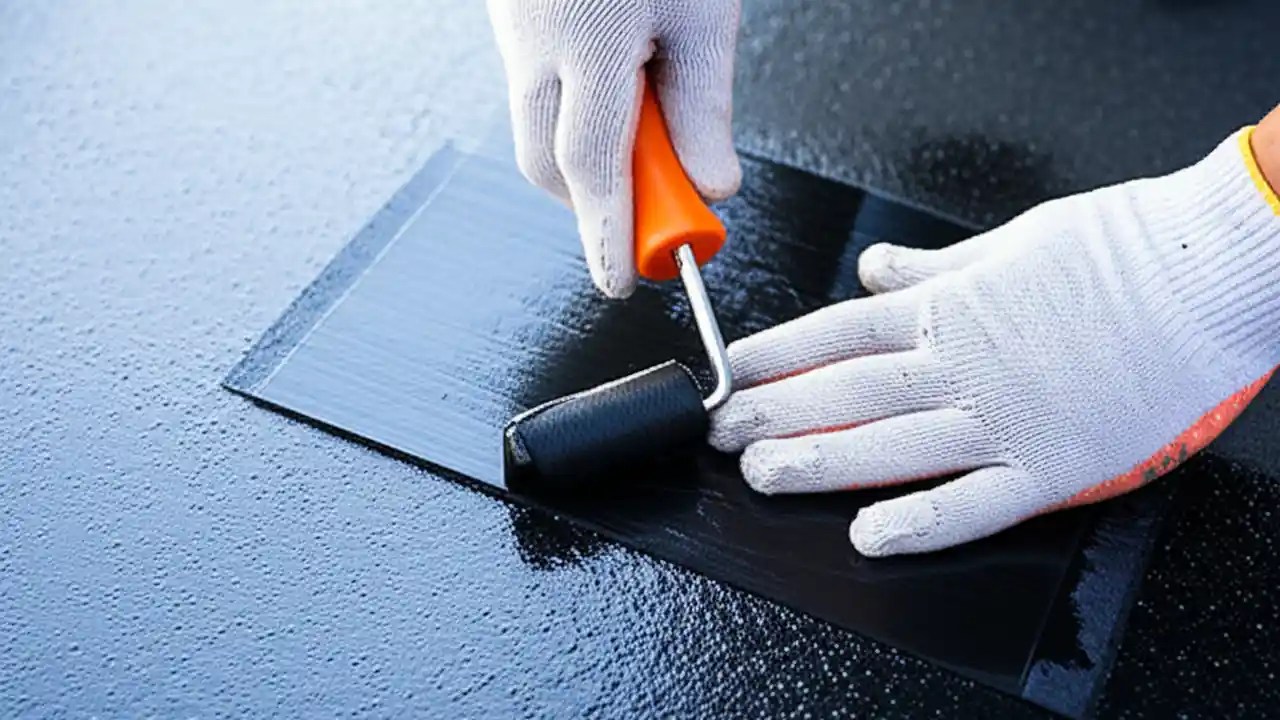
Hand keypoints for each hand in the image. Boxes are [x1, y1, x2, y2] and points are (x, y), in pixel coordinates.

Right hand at [486, 0, 741, 297]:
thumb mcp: (703, 16)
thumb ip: (702, 106)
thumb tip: (708, 187)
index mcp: (588, 40)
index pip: (590, 166)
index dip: (608, 235)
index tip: (621, 279)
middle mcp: (533, 42)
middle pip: (548, 163)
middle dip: (598, 202)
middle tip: (657, 211)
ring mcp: (512, 31)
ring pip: (537, 129)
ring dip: (586, 156)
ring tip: (647, 135)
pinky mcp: (509, 21)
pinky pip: (534, 91)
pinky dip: (571, 114)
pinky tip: (613, 90)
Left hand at [709, 128, 1279, 556]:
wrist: (1209, 271)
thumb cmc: (1122, 249)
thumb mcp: (1009, 240)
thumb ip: (933, 268)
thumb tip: (875, 270)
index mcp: (950, 307)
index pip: (836, 333)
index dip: (773, 355)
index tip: (727, 373)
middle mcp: (962, 364)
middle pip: (844, 390)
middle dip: (771, 411)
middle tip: (716, 431)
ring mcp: (1002, 418)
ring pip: (888, 446)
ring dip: (815, 462)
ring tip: (760, 473)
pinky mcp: (1051, 466)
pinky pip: (972, 503)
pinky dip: (918, 523)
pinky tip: (867, 535)